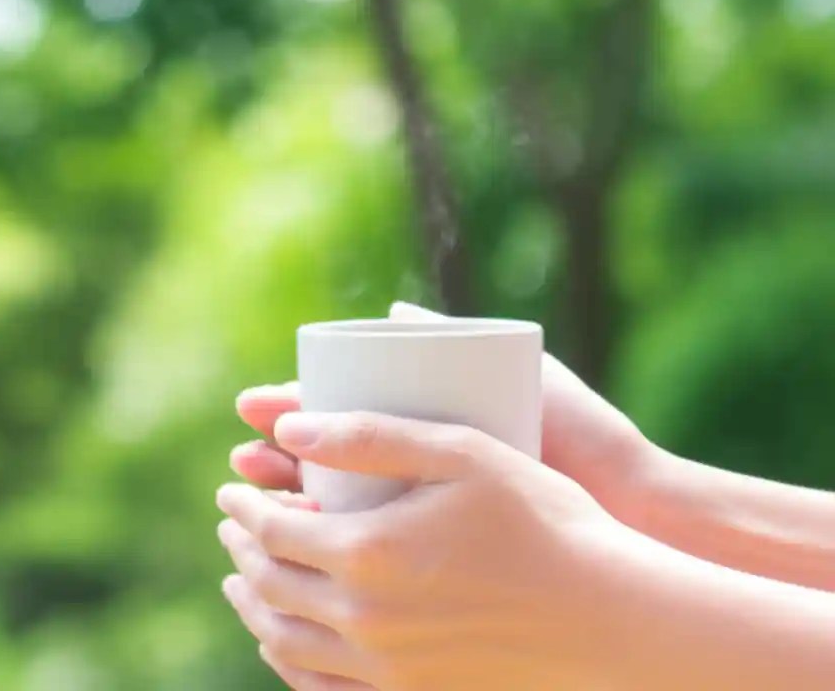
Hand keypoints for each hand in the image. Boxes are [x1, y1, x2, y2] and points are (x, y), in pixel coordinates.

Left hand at [218, 411, 625, 689]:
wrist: (613, 619)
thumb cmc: (546, 522)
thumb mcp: (463, 453)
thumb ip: (369, 437)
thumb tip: (288, 427)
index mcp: (366, 554)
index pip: (272, 530)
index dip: (243, 508)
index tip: (231, 489)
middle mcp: (364, 619)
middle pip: (270, 585)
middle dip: (241, 552)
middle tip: (233, 528)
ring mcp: (386, 668)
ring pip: (286, 642)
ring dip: (254, 607)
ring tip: (244, 581)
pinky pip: (323, 688)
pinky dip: (289, 661)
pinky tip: (287, 643)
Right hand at [231, 302, 660, 520]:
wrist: (635, 503)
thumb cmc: (580, 435)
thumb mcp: (521, 376)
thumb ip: (463, 338)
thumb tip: (394, 314)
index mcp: (424, 428)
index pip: (338, 418)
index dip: (291, 411)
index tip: (253, 407)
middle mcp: (417, 476)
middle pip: (325, 466)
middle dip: (276, 458)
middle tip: (241, 457)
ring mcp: (424, 521)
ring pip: (335, 515)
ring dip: (287, 506)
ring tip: (254, 495)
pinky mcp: (435, 562)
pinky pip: (367, 559)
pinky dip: (326, 555)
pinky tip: (295, 551)